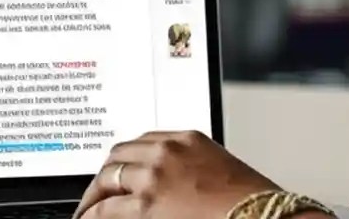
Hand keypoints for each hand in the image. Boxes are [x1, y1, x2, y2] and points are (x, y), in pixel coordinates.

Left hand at [72, 130, 280, 218]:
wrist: (262, 216)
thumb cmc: (251, 201)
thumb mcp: (220, 169)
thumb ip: (192, 168)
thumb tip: (176, 186)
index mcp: (187, 138)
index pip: (142, 141)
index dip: (125, 159)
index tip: (119, 170)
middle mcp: (167, 151)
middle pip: (119, 155)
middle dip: (105, 174)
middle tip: (97, 191)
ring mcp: (155, 176)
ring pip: (107, 178)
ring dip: (93, 196)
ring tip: (87, 210)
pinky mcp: (147, 204)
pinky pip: (105, 209)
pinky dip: (91, 215)